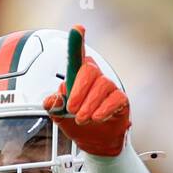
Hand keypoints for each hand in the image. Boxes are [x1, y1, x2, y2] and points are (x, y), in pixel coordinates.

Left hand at [42, 25, 130, 156]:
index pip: (77, 56)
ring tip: (82, 118)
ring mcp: (108, 88)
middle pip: (89, 70)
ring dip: (89, 104)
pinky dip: (104, 109)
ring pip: (102, 85)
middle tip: (71, 109)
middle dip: (78, 90)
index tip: (77, 29)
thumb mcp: (59, 117)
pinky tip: (97, 117)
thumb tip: (53, 99)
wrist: (94, 143)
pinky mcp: (120, 100)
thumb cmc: (78, 124)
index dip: (77, 42)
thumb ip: (53, 106)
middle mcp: (94, 78)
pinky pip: (115, 98)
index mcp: (77, 77)